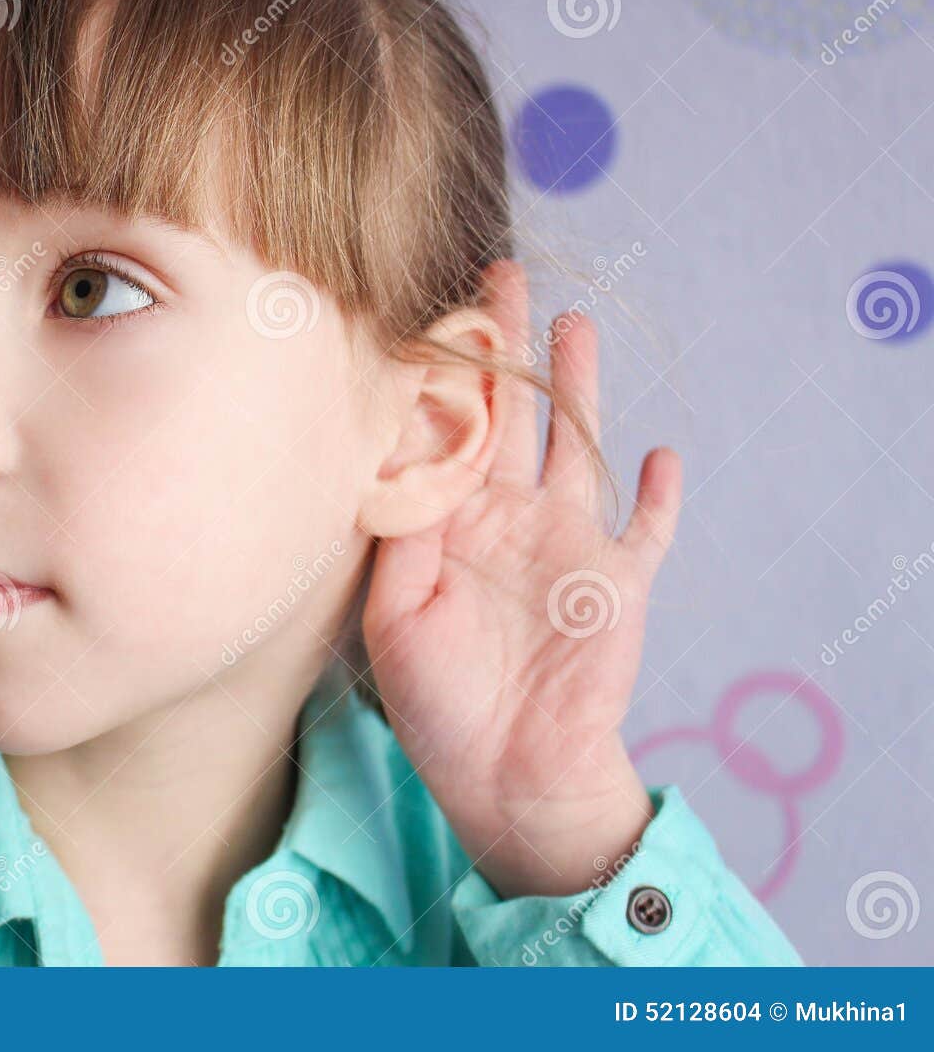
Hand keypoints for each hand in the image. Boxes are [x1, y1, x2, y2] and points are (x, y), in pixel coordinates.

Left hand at [361, 261, 682, 897]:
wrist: (504, 775)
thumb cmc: (434, 704)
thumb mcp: (393, 617)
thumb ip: (399, 537)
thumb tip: (394, 458)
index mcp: (447, 523)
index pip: (442, 432)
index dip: (436, 374)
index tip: (420, 310)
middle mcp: (506, 519)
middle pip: (509, 413)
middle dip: (505, 347)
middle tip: (498, 275)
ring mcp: (567, 544)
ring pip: (576, 447)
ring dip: (580, 389)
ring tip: (574, 325)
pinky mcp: (621, 580)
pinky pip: (648, 530)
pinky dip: (657, 497)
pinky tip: (658, 456)